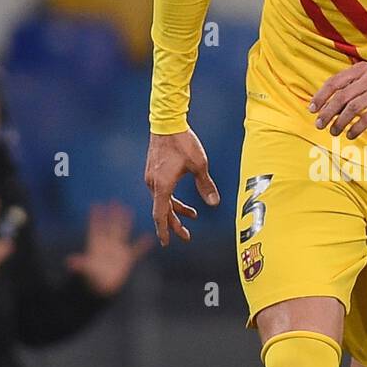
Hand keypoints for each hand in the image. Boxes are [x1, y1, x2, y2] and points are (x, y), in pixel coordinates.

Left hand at [65, 202, 151, 294]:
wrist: (103, 289)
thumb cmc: (93, 279)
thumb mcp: (87, 270)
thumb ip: (80, 264)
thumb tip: (70, 262)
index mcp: (97, 246)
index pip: (96, 228)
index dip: (96, 217)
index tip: (96, 205)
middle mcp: (108, 245)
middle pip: (111, 226)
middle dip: (112, 214)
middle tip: (114, 201)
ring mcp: (118, 251)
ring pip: (122, 233)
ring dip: (126, 222)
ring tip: (128, 210)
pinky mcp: (126, 259)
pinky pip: (137, 250)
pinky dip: (143, 244)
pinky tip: (149, 238)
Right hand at [143, 128, 219, 247]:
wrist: (167, 123)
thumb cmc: (184, 143)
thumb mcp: (200, 165)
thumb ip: (206, 185)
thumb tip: (214, 204)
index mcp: (162, 186)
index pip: (161, 215)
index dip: (164, 230)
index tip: (167, 243)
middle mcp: (153, 184)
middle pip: (162, 211)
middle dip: (175, 225)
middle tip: (188, 236)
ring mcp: (152, 177)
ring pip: (162, 201)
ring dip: (176, 210)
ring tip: (194, 215)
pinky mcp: (153, 171)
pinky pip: (161, 192)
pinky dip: (172, 199)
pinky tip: (184, 200)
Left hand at [309, 63, 366, 138]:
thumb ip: (351, 86)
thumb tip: (328, 104)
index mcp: (360, 70)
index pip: (334, 82)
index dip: (321, 96)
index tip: (312, 109)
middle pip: (340, 97)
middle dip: (327, 112)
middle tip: (319, 124)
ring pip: (352, 108)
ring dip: (339, 122)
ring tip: (333, 132)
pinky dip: (356, 128)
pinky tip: (350, 135)